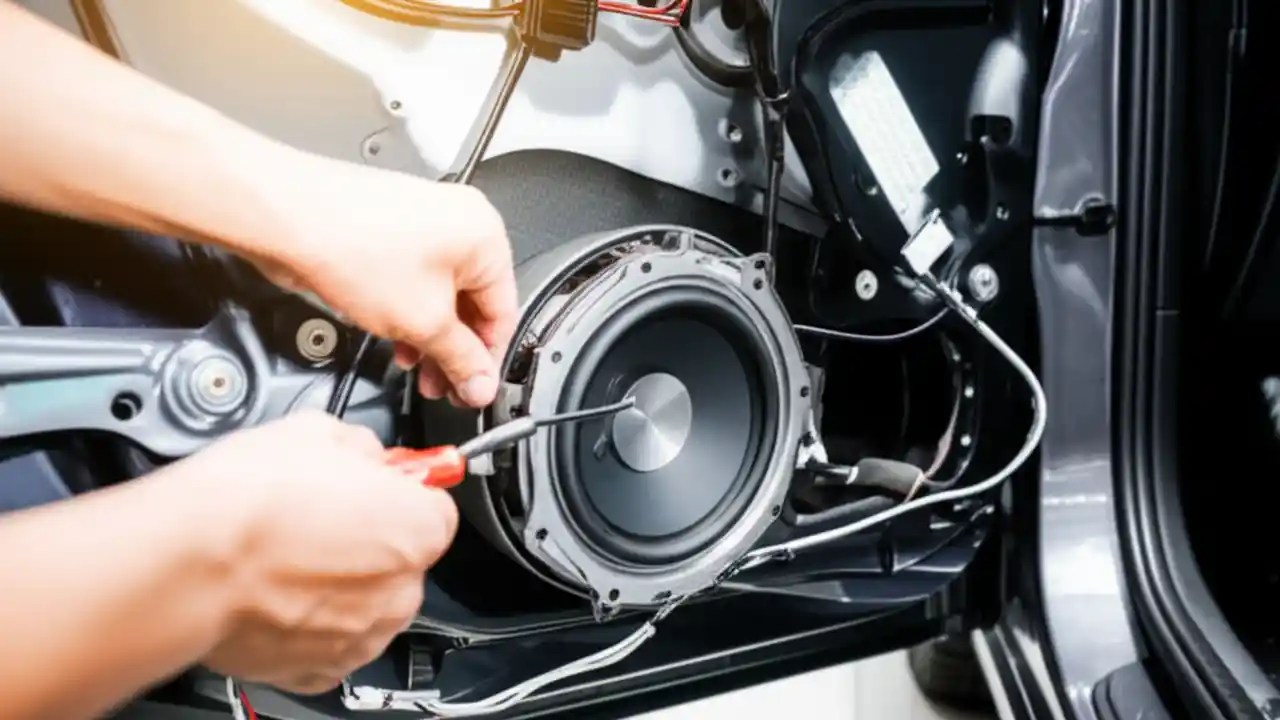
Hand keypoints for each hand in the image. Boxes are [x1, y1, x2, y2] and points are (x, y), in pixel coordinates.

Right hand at [167, 411, 457, 693]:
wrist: (183, 564)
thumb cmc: (245, 501)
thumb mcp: (316, 433)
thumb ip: (359, 449)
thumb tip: (364, 455)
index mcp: (417, 528)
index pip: (434, 508)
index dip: (400, 493)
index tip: (377, 485)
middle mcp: (399, 590)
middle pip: (403, 560)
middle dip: (371, 540)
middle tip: (318, 516)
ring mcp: (360, 636)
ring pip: (368, 604)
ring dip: (341, 584)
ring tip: (287, 554)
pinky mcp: (317, 670)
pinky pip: (329, 643)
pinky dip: (309, 623)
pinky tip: (275, 594)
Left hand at [251, 154, 516, 407]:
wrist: (288, 218)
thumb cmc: (352, 245)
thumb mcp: (422, 322)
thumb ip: (459, 359)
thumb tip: (479, 382)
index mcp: (485, 236)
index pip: (504, 312)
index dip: (487, 359)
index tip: (473, 389)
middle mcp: (460, 222)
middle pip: (473, 304)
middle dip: (455, 351)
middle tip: (442, 385)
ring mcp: (424, 224)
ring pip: (441, 294)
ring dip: (430, 336)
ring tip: (415, 368)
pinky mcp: (392, 229)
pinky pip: (415, 280)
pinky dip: (410, 311)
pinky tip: (395, 337)